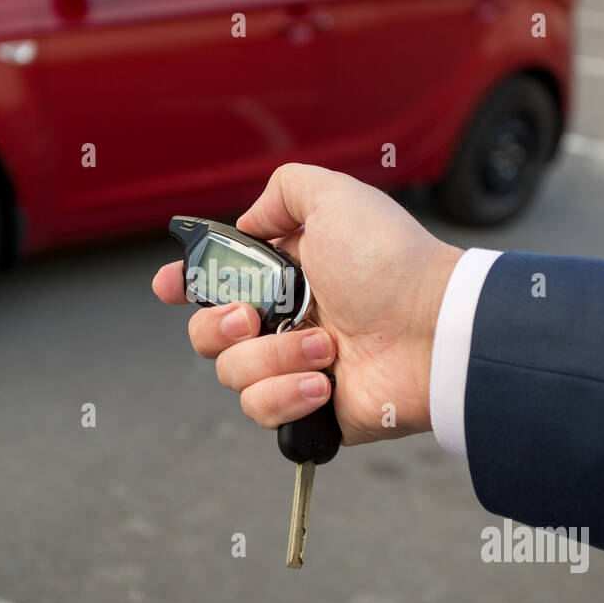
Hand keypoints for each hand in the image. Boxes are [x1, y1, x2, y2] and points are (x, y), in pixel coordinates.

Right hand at [152, 163, 461, 444]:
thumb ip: (284, 191)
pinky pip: (262, 411)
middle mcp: (285, 321)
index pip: (217, 283)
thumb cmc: (392, 262)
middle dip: (222, 324)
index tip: (169, 287)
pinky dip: (287, 395)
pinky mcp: (309, 411)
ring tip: (326, 346)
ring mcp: (295, 368)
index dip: (184, 286)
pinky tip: (325, 382)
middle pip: (207, 334)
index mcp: (286, 274)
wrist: (434, 330)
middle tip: (256, 315)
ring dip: (274, 357)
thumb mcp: (336, 197)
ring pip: (231, 374)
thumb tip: (249, 220)